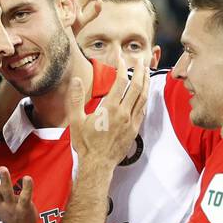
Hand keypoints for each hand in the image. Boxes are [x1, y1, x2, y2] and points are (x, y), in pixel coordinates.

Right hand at [66, 47, 148, 166]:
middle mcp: (123, 113)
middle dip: (140, 70)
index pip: (120, 81)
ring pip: (143, 97)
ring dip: (146, 82)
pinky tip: (144, 93)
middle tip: (140, 59)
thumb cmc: (86, 144)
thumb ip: (76, 99)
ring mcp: (131, 122)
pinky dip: (145, 98)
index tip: (120, 58)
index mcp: (109, 108)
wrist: (98, 164)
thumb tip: (76, 81)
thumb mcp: (76, 121)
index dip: (122, 66)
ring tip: (146, 71)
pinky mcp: (134, 130)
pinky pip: (143, 110)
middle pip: (136, 86)